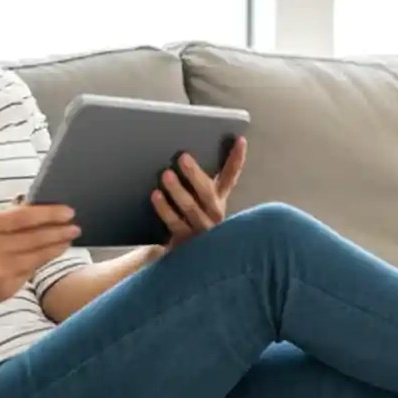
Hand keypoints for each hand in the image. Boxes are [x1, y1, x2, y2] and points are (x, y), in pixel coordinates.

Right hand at [0, 203, 80, 310]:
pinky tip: (51, 255)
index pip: (24, 217)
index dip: (49, 214)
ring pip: (38, 257)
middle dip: (60, 232)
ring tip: (68, 240)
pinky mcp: (5, 289)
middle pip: (35, 238)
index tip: (68, 212)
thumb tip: (34, 204)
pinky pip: (31, 272)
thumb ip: (5, 217)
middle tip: (75, 227)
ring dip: (57, 247)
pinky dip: (43, 262)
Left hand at [151, 136, 247, 250]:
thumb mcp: (197, 201)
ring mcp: (202, 229)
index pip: (231, 177)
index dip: (237, 160)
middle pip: (207, 192)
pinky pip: (175, 223)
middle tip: (182, 157)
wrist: (181, 257)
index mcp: (219, 200)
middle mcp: (214, 214)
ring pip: (191, 207)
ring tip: (166, 175)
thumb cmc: (187, 219)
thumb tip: (181, 155)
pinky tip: (156, 196)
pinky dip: (165, 209)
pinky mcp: (187, 242)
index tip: (240, 140)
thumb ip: (196, 183)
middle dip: (195, 174)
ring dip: (178, 190)